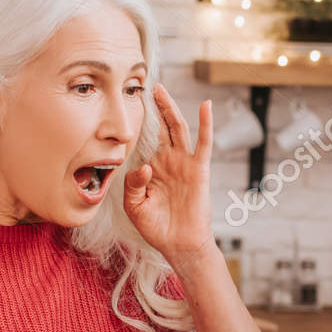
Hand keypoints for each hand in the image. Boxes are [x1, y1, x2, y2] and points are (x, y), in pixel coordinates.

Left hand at [123, 86, 213, 265]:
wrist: (178, 244)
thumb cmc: (157, 226)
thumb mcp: (134, 206)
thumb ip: (132, 184)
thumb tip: (144, 166)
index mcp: (152, 168)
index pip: (145, 141)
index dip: (138, 125)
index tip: (125, 104)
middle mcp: (169, 161)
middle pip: (163, 127)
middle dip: (156, 107)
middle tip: (147, 86)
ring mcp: (184, 163)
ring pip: (178, 129)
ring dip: (170, 108)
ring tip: (160, 89)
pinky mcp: (198, 169)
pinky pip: (203, 143)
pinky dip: (206, 123)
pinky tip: (206, 106)